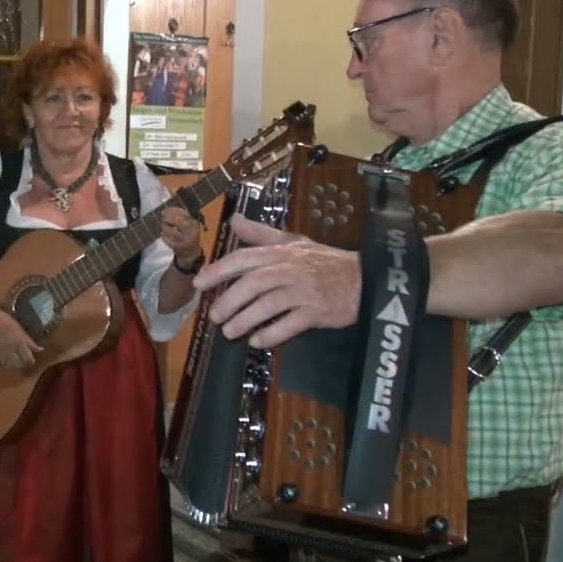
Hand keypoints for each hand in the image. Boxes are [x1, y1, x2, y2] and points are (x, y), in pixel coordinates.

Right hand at [0, 305, 42, 369]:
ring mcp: (1, 354)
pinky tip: (4, 357)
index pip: (28, 359)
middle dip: (23, 363)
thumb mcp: (19, 329)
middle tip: (23, 358)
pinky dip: (4, 363)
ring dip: (14, 364)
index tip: (31, 358)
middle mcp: (11, 351)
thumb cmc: (3, 320)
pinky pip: (1, 364)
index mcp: (20, 343)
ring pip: (11, 366)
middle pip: (20, 364)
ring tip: (14, 358)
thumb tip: (40, 349)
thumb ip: (29, 341)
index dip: (30, 360)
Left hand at [161, 205, 202, 265]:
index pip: (183, 213)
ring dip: (164, 226)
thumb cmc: (188, 234)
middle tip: (163, 218)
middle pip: (177, 221)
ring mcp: (184, 240)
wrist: (191, 252)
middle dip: (168, 218)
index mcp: (195, 223)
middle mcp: (191, 231)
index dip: (172, 210)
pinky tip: (163, 234)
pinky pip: (167, 239)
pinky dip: (163, 235)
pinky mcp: (178, 247)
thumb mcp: (190, 224)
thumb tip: (166, 210)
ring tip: (163, 225)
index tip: (165, 210)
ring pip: (170, 230)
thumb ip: (181, 216)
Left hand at [193, 215, 360, 347]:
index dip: (219, 270)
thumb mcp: (293, 242)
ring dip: (244, 320)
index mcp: (280, 252)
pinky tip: (257, 341)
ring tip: (229, 333)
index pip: (243, 258)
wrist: (363, 279)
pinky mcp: (317, 311)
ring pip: (267, 305)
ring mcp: (303, 291)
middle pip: (252, 284)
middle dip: (229, 301)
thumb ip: (261, 234)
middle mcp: (289, 269)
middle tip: (214, 317)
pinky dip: (271, 333)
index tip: (198, 283)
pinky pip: (289, 324)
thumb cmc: (324, 261)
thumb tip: (234, 220)